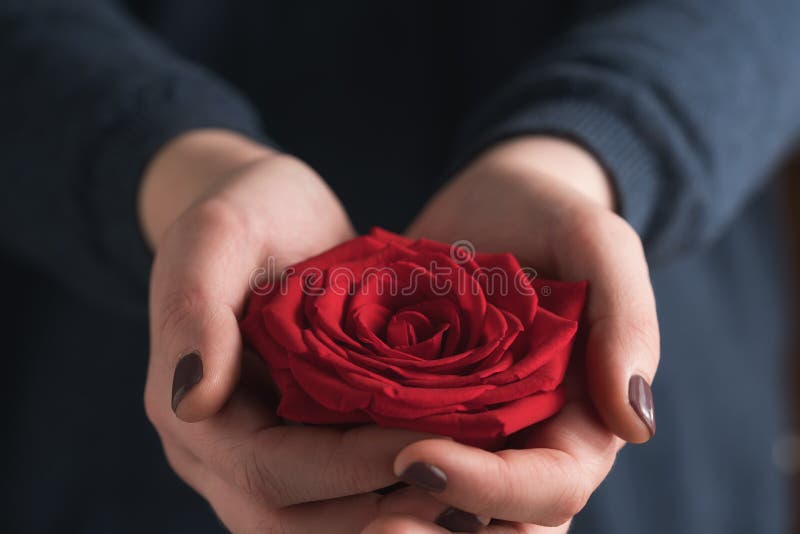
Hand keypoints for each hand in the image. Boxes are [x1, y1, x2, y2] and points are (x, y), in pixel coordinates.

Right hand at [139, 130, 451, 531]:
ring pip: (322, 521)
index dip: (350, 468)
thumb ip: (192, 311)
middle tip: (461, 498)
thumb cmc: (246, 210)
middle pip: (294, 522)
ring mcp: (266, 452)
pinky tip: (452, 477)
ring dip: (393, 515)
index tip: (429, 446)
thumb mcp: (216, 234)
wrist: (274, 214)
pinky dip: (396, 493)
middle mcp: (223, 452)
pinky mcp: (307, 443)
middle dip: (379, 513)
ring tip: (466, 504)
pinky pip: (346, 494)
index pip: (270, 470)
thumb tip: (193, 401)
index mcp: (191, 410)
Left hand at [366, 137, 659, 531]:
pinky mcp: (421, 417)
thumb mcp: (596, 243)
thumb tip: (635, 425)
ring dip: (407, 526)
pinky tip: (326, 486)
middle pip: (500, 525)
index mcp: (581, 419)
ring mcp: (473, 435)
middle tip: (375, 531)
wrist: (490, 203)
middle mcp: (528, 442)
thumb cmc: (549, 215)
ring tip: (348, 526)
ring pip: (450, 515)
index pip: (550, 486)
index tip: (416, 456)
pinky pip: (399, 470)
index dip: (492, 488)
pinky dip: (373, 488)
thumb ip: (628, 322)